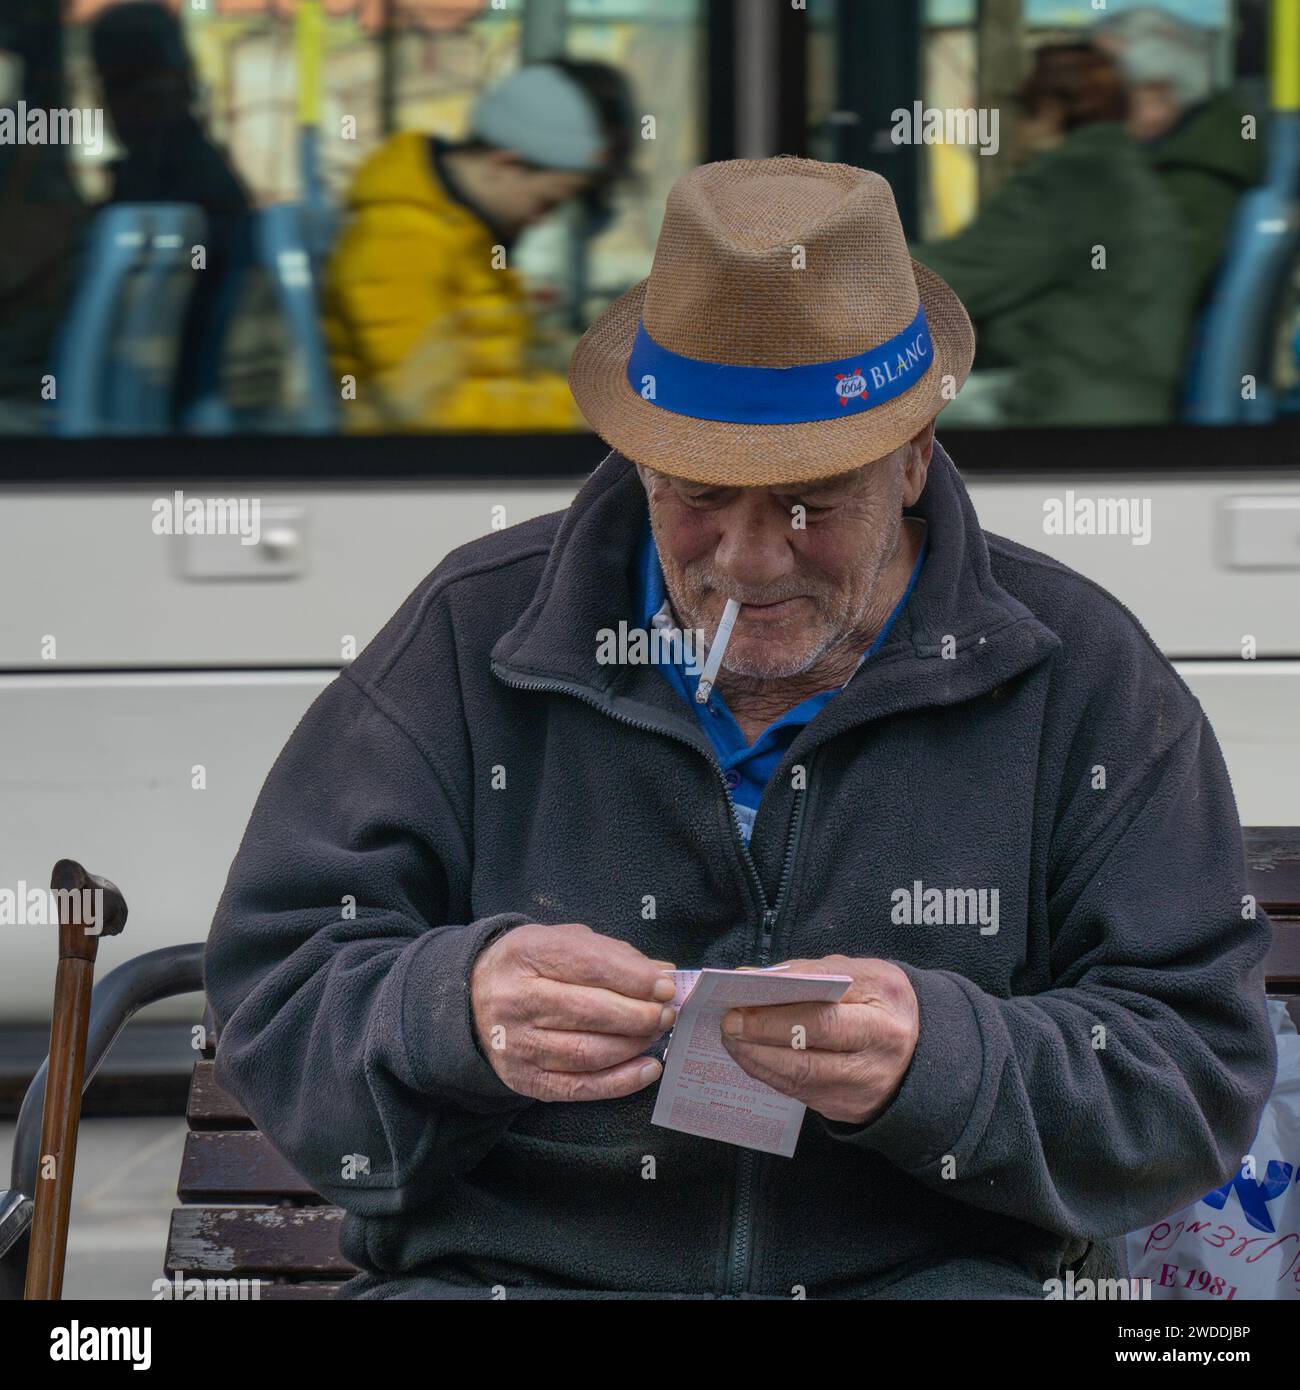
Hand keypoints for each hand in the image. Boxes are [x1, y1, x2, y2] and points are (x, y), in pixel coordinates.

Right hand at [471, 922, 676, 1102]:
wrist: (473, 996)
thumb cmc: (532, 965)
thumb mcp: (563, 941)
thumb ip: (612, 954)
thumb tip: (663, 974)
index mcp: (525, 953)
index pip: (588, 965)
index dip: (634, 978)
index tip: (666, 986)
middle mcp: (515, 999)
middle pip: (589, 1012)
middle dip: (639, 1014)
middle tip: (667, 1012)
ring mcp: (516, 1043)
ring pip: (587, 1052)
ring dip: (633, 1045)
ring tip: (656, 1032)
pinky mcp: (523, 1079)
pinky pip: (580, 1086)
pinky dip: (621, 1081)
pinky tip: (648, 1068)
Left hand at [719, 955, 918, 1125]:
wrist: (922, 1050)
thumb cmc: (882, 1002)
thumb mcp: (863, 974)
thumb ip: (811, 973)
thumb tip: (753, 978)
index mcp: (884, 1011)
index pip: (825, 1018)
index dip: (777, 1013)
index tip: (741, 1000)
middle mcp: (878, 1055)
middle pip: (810, 1053)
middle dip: (761, 1037)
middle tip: (729, 1023)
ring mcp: (863, 1089)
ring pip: (801, 1079)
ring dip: (757, 1059)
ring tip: (732, 1039)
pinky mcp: (848, 1109)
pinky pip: (800, 1092)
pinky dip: (770, 1072)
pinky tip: (751, 1055)